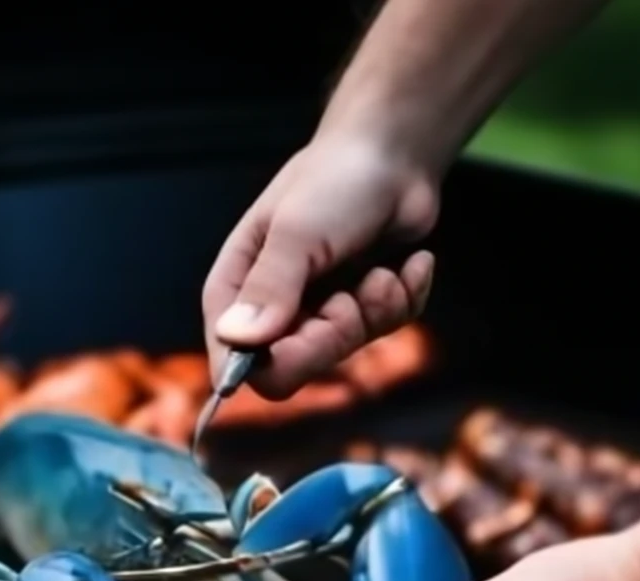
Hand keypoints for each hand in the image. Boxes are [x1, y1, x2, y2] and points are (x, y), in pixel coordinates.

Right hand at [202, 133, 437, 398]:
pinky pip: (385, 332)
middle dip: (332, 336)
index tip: (304, 337)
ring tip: (380, 273)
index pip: (233, 361)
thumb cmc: (334, 180)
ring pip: (344, 352)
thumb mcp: (297, 232)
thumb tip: (236, 339)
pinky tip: (406, 266)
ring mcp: (318, 312)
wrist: (394, 151)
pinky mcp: (363, 310)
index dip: (266, 364)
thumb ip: (269, 288)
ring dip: (373, 312)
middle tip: (350, 299)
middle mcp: (272, 310)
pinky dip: (403, 300)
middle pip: (292, 368)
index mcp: (236, 291)